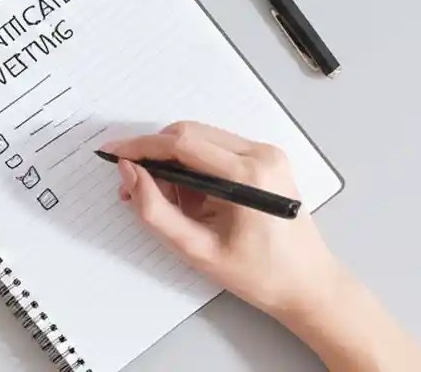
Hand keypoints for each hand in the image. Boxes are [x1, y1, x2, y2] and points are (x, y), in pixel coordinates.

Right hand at [101, 121, 337, 317]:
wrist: (309, 285)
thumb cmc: (261, 275)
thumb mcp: (198, 251)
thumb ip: (156, 212)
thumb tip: (130, 174)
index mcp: (248, 175)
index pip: (182, 144)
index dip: (141, 147)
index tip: (112, 154)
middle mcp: (261, 154)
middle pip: (190, 134)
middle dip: (154, 155)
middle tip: (133, 187)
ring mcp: (266, 154)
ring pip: (202, 140)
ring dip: (174, 163)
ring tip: (165, 202)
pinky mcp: (265, 161)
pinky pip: (217, 151)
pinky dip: (194, 168)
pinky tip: (190, 200)